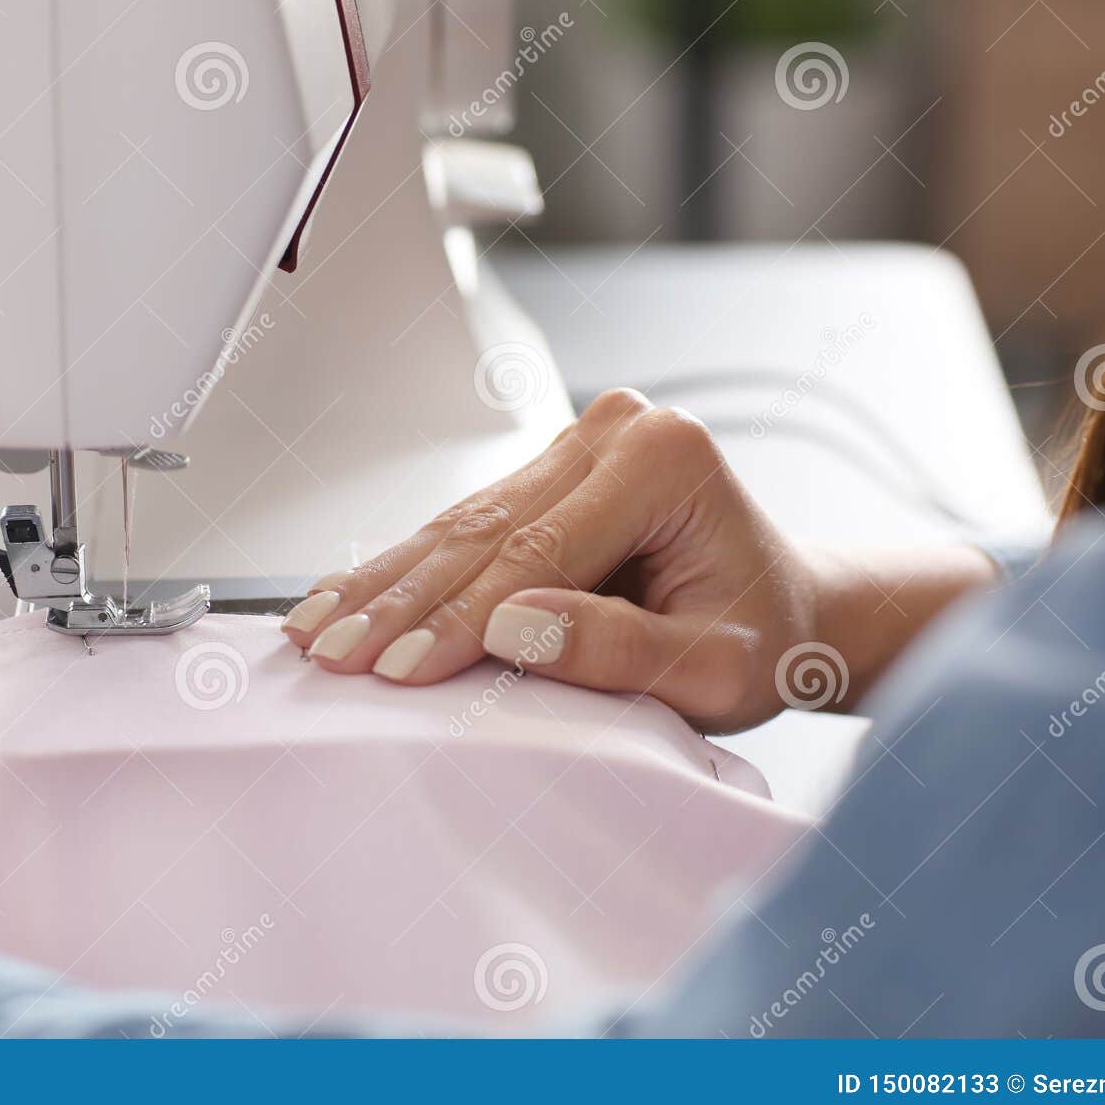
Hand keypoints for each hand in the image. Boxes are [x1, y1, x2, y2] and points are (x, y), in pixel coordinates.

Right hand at [281, 390, 817, 732]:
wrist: (789, 608)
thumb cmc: (765, 638)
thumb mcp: (716, 668)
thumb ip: (618, 648)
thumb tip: (510, 629)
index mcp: (665, 461)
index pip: (537, 552)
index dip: (460, 620)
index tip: (398, 672)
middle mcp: (616, 432)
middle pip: (483, 531)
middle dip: (400, 602)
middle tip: (330, 654)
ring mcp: (578, 443)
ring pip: (459, 524)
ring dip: (384, 583)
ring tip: (315, 630)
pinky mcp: (549, 470)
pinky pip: (464, 524)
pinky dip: (404, 569)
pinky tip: (345, 593)